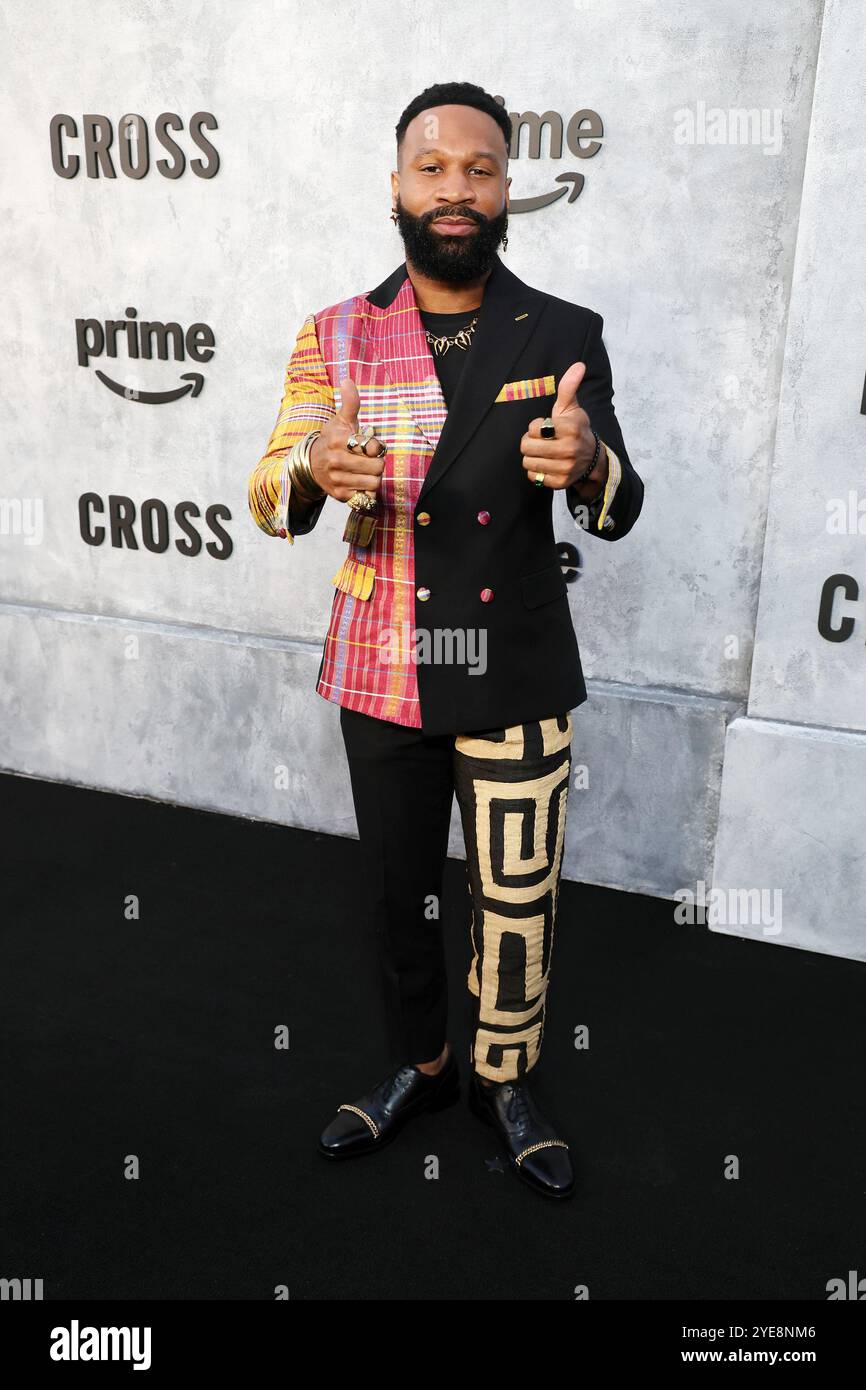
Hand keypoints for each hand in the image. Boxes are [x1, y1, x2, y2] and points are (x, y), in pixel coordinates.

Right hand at [309, 377, 386, 501]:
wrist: (311, 464)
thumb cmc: (331, 440)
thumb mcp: (340, 420)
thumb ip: (350, 403)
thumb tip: (348, 380)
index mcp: (339, 440)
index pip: (373, 448)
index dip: (376, 448)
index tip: (369, 447)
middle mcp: (336, 461)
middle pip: (377, 467)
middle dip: (377, 464)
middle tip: (368, 460)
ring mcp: (337, 479)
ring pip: (374, 483)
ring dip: (374, 477)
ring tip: (364, 471)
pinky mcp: (340, 495)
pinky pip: (366, 497)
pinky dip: (367, 491)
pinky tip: (359, 482)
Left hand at [519, 361, 604, 492]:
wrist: (591, 457)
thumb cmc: (575, 428)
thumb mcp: (571, 407)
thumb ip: (569, 387)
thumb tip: (579, 365)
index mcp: (570, 428)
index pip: (533, 428)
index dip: (535, 427)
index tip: (546, 427)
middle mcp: (569, 449)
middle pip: (527, 446)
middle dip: (529, 442)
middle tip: (540, 440)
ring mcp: (566, 467)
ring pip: (528, 462)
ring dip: (532, 456)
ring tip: (543, 452)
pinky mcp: (560, 482)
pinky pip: (534, 476)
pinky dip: (536, 471)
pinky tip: (547, 464)